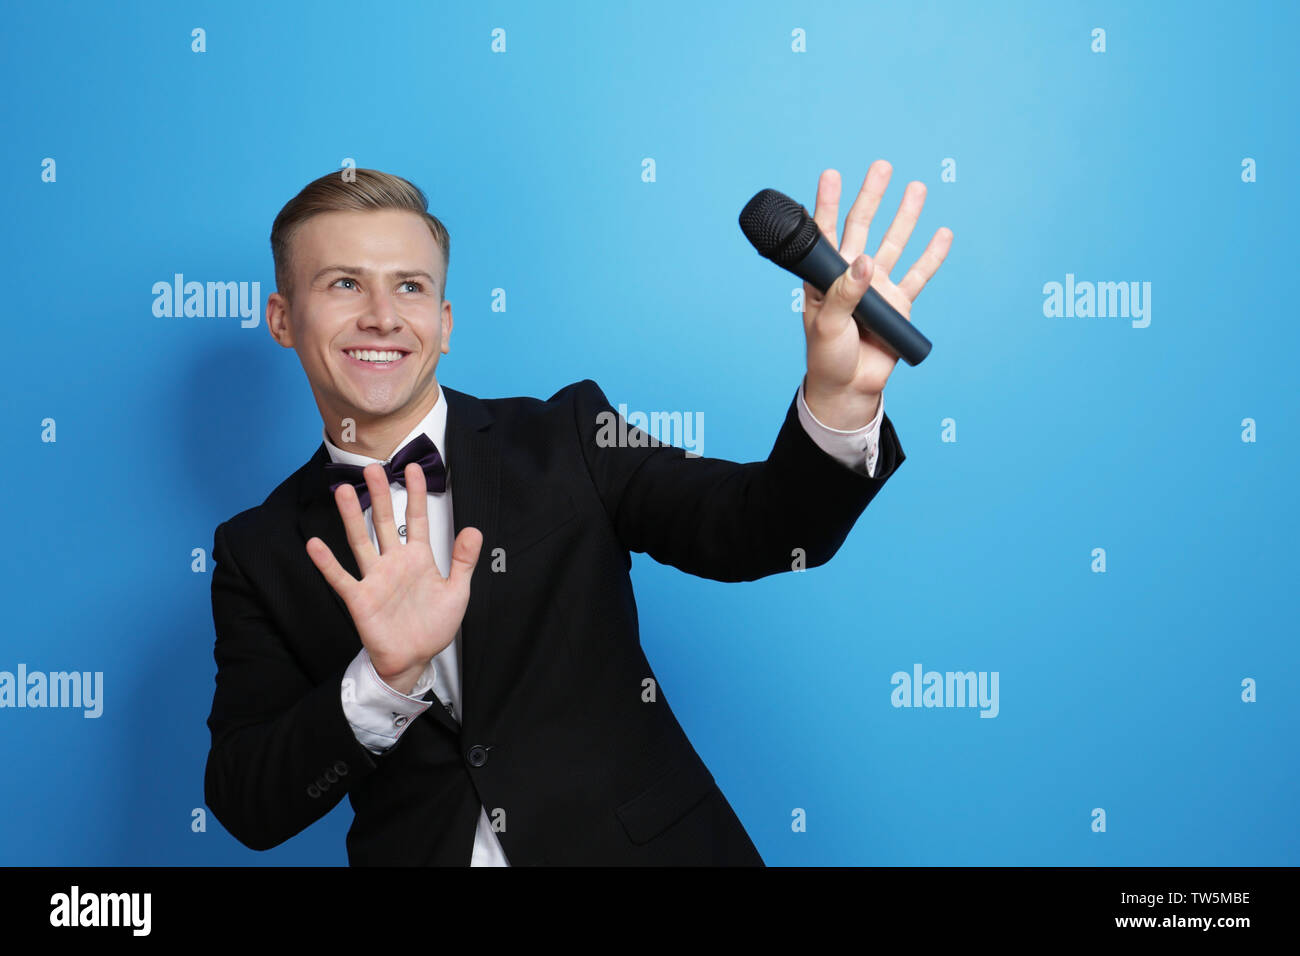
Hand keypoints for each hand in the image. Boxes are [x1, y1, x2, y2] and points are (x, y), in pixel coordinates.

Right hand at [305, 462, 482, 694]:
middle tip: (372, 468)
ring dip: (353, 517)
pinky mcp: (360, 598)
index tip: (413, 468)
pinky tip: (315, 544)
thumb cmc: (433, 625)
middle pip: (386, 522)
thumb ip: (463, 561)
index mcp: (418, 558)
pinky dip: (327, 563)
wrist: (414, 659)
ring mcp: (375, 578)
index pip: (417, 519)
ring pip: (361, 541)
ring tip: (344, 491)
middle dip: (381, 495)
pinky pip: (342, 578)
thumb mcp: (457, 592)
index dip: (416, 494)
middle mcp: (394, 562)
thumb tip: (474, 530)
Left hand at [802, 161, 952, 428]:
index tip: (830, 174)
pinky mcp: (899, 304)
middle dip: (872, 196)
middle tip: (881, 166)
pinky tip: (942, 234)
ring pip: (894, 244)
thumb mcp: (826, 325)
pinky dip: (932, 255)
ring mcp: (877, 287)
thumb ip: (844, 294)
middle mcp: (852, 274)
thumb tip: (866, 260)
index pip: (825, 234)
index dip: (827, 203)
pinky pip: (919, 275)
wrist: (850, 386)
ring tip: (917, 187)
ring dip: (905, 216)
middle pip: (863, 227)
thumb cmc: (827, 355)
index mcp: (825, 276)